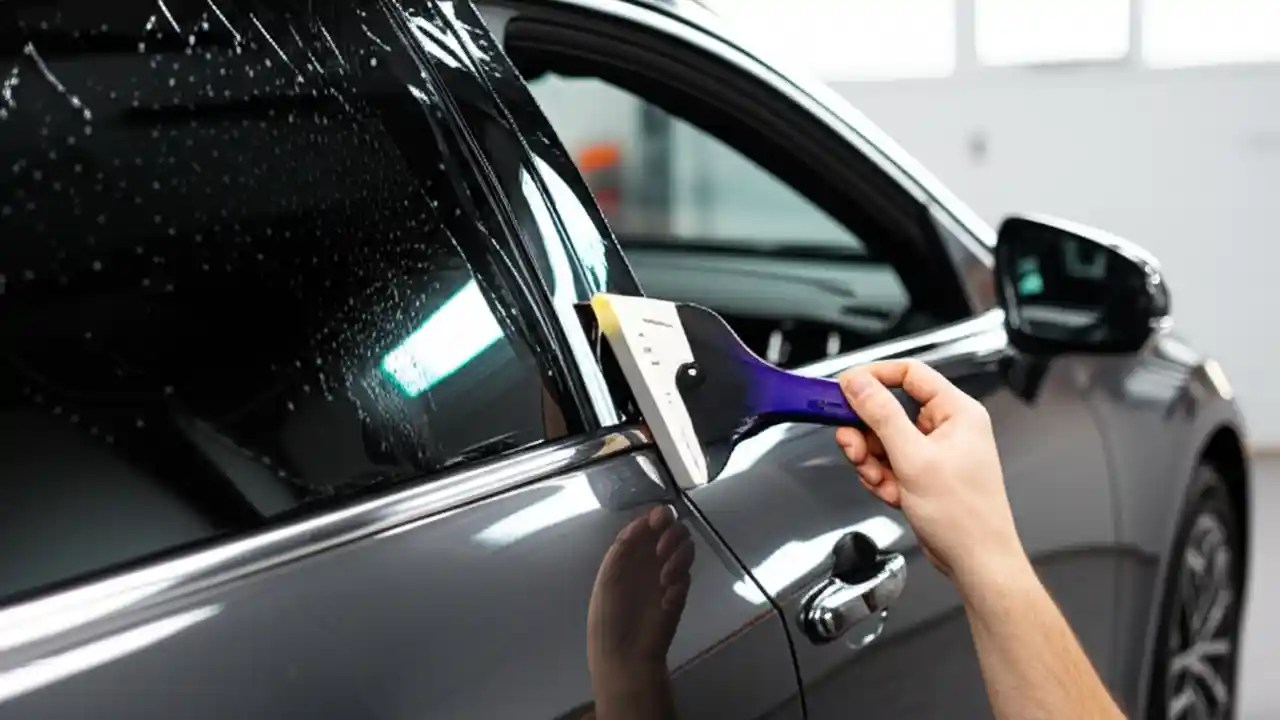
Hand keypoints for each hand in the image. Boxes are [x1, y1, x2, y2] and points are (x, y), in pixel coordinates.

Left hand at [586, 506, 690, 719]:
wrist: (623, 655)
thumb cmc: (608, 617)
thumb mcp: (609, 576)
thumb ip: (624, 547)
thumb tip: (643, 521)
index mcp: (631, 554)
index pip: (649, 525)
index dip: (657, 517)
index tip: (661, 518)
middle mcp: (650, 561)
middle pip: (674, 531)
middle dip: (673, 533)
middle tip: (661, 549)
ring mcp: (667, 577)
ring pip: (686, 549)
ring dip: (679, 555)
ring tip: (664, 577)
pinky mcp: (679, 595)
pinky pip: (688, 576)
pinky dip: (681, 576)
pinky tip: (668, 592)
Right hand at [834, 360, 1026, 588]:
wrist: (976, 561)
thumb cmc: (965, 516)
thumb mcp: (914, 458)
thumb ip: (881, 416)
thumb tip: (858, 384)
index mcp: (956, 412)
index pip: (908, 374)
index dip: (873, 376)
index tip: (844, 388)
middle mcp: (947, 428)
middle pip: (889, 410)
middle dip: (866, 431)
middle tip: (851, 444)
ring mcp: (934, 452)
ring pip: (884, 439)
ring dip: (872, 460)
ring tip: (878, 478)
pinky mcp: (923, 474)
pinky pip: (889, 463)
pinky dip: (882, 477)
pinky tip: (890, 492)